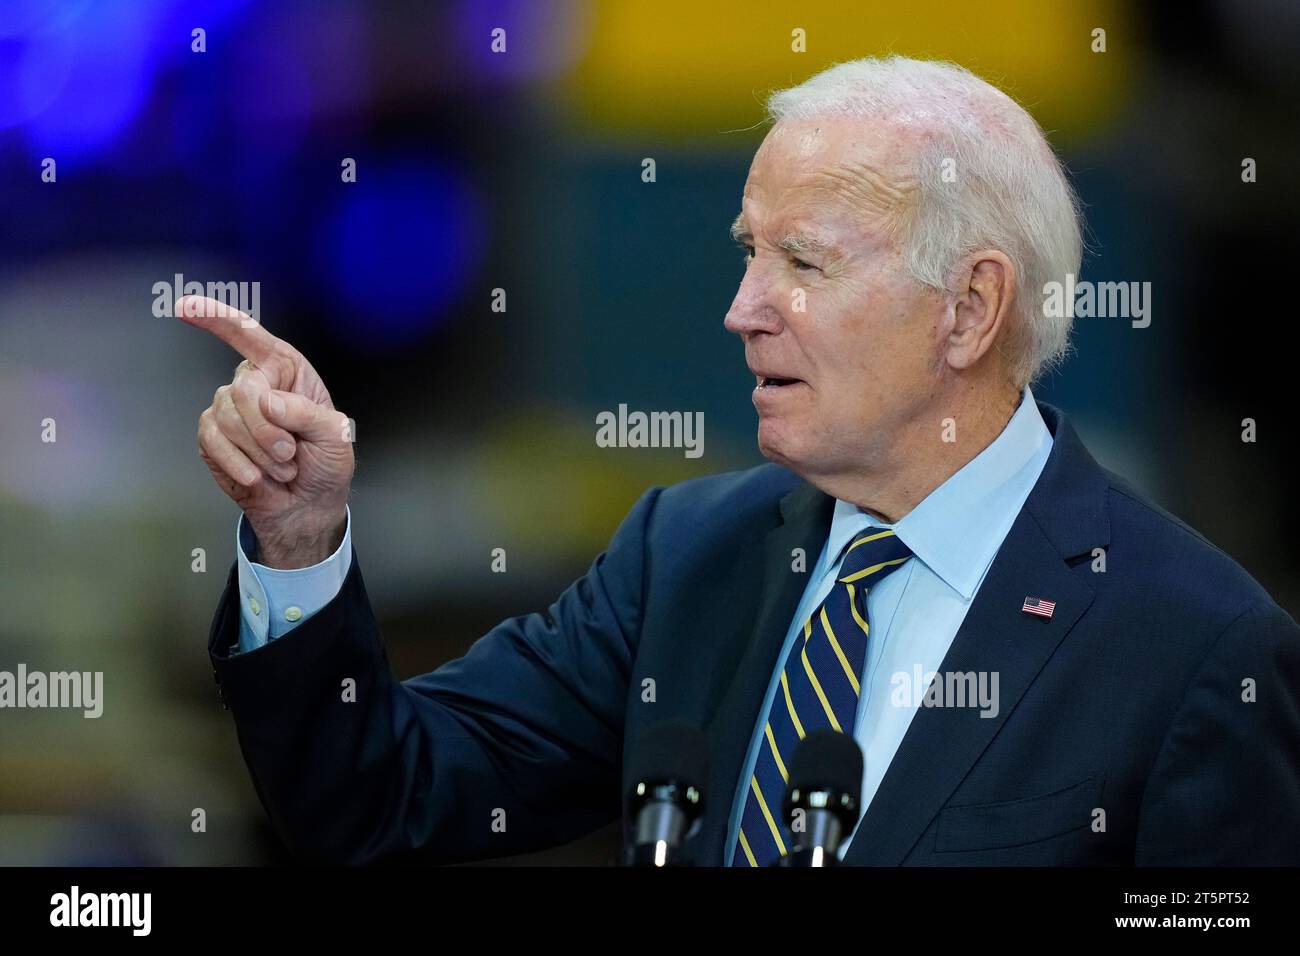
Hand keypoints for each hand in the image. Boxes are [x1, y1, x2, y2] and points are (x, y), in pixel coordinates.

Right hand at [180, 295, 353, 568]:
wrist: (307, 504)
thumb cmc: (325, 463)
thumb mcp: (335, 436)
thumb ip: (308, 414)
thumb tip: (268, 402)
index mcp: (286, 368)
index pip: (251, 336)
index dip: (218, 319)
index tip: (186, 306)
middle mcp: (253, 381)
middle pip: (244, 391)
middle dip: (269, 431)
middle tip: (290, 454)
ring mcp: (228, 408)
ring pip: (229, 419)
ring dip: (260, 453)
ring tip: (282, 467)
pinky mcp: (212, 435)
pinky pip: (213, 441)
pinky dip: (238, 463)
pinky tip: (256, 477)